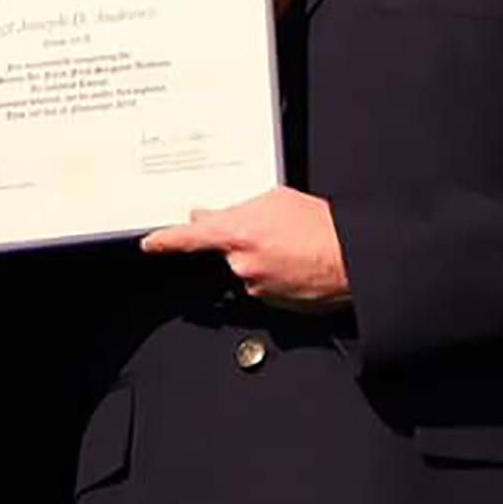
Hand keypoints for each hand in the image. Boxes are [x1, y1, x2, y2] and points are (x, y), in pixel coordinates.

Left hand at [140, 186, 348, 310]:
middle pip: (227, 252)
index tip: (150, 244)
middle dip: (244, 241)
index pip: (187, 239)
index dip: (165, 241)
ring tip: (292, 246)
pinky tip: (297, 262)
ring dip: (263, 258)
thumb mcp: (276, 200)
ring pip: (248, 269)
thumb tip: (211, 215)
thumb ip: (237, 207)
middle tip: (272, 231)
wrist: (352, 258)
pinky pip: (266, 285)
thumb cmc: (322, 226)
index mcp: (237, 234)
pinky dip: (277, 274)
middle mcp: (241, 265)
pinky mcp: (273, 303)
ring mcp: (256, 287)